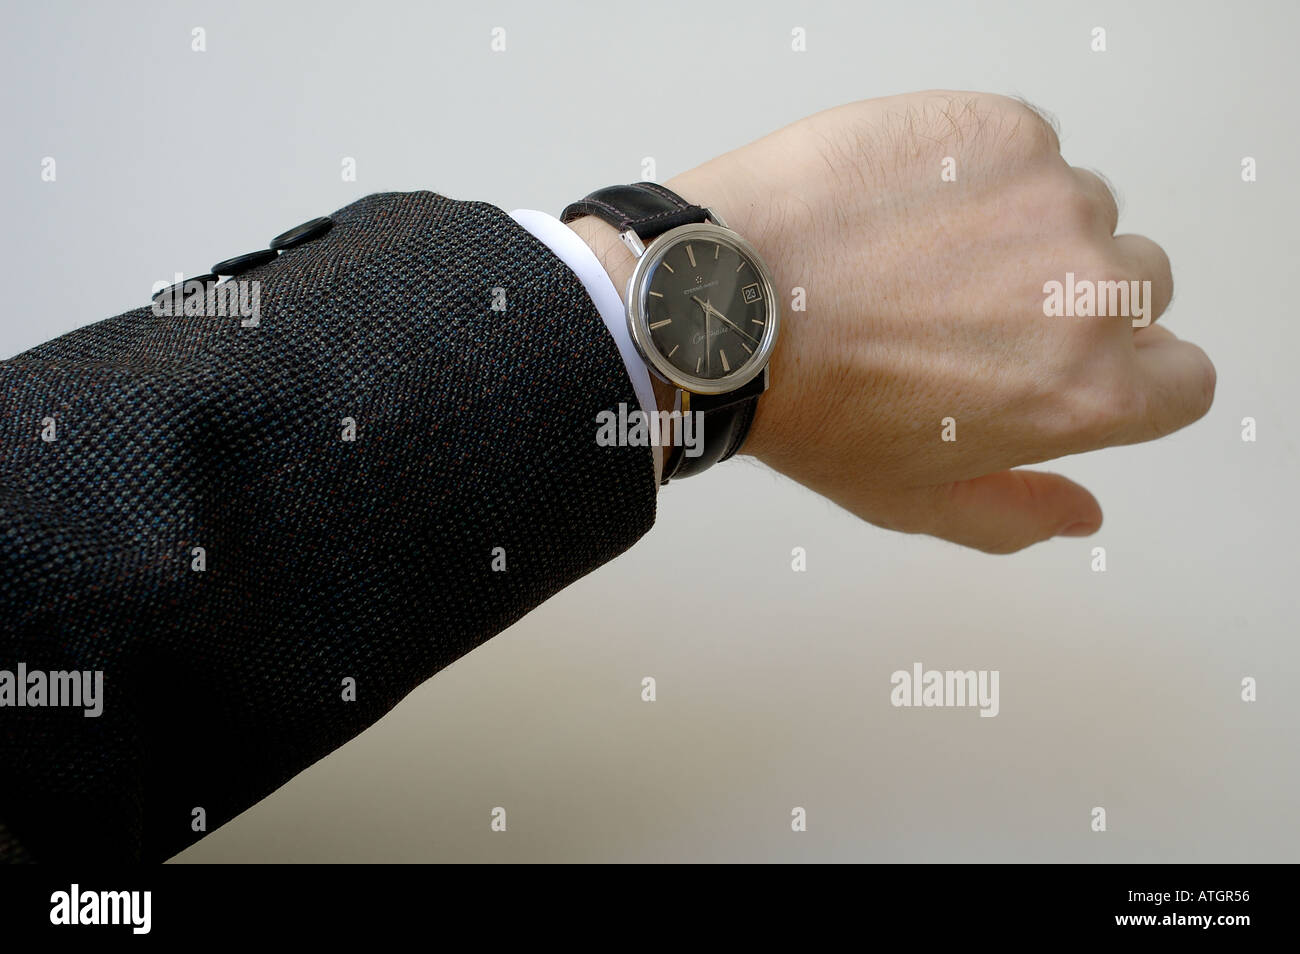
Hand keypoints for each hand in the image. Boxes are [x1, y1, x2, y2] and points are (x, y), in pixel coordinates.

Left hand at [657, 91, 1214, 553]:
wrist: (724, 303)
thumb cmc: (807, 406)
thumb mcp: (912, 499)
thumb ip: (1017, 514)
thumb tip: (1083, 512)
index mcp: (1089, 391)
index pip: (1181, 379)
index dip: (1124, 378)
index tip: (1059, 367)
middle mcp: (1092, 291)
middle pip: (1136, 289)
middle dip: (1069, 304)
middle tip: (966, 314)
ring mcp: (1051, 197)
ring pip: (1078, 212)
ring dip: (1022, 232)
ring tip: (918, 259)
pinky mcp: (1000, 129)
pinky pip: (1023, 150)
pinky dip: (977, 173)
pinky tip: (901, 209)